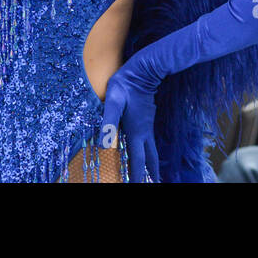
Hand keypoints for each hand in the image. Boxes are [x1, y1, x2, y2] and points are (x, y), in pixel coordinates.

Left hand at [99, 65, 159, 182]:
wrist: (143, 71)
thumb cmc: (125, 86)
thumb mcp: (113, 102)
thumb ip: (108, 122)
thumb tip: (103, 144)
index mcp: (136, 132)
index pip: (137, 160)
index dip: (136, 175)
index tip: (136, 186)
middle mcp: (144, 132)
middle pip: (150, 158)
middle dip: (152, 173)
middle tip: (155, 183)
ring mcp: (147, 126)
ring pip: (152, 150)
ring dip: (152, 164)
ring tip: (154, 175)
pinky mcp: (147, 119)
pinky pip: (150, 142)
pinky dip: (150, 153)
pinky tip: (147, 152)